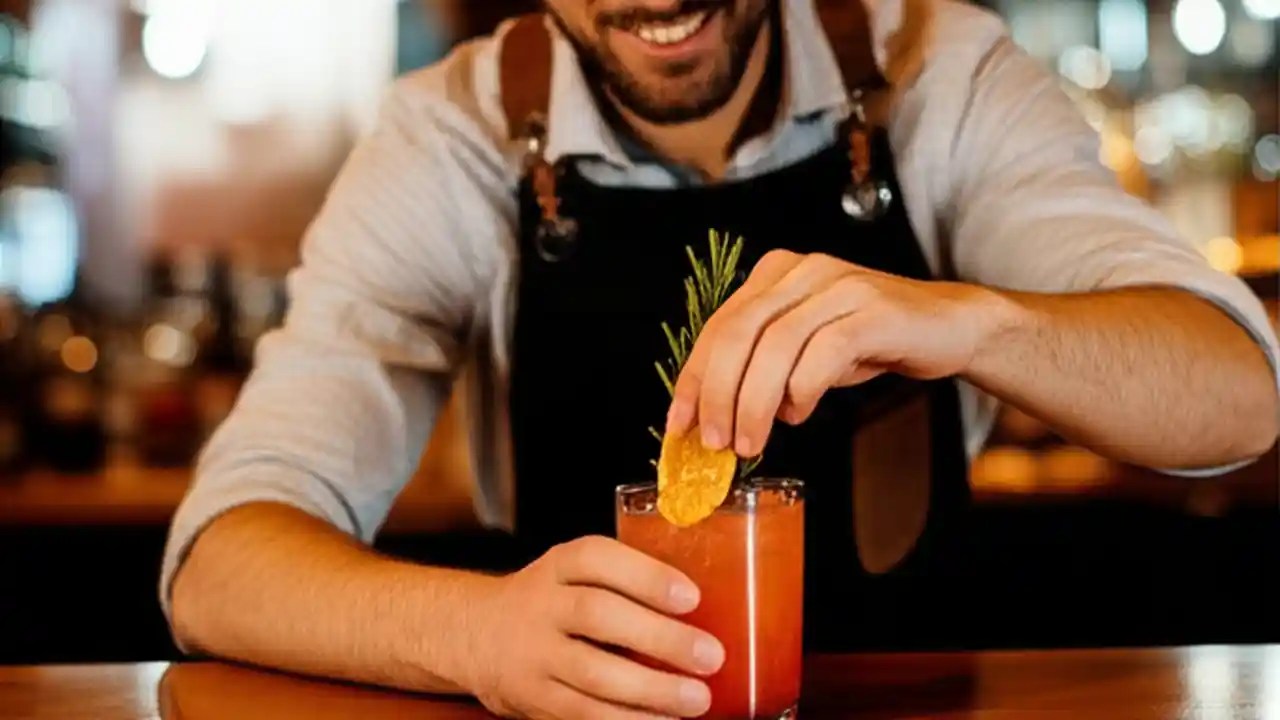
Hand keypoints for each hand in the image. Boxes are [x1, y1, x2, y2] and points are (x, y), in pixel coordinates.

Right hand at [464, 536, 724, 719]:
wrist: (474, 635)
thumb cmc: (549, 602)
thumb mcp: (574, 574)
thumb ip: (625, 582)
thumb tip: (708, 606)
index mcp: (559, 566)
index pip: (597, 559)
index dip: (645, 576)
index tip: (691, 595)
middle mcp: (542, 605)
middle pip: (597, 615)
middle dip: (659, 636)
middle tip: (710, 654)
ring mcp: (534, 654)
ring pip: (592, 672)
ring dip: (651, 689)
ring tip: (696, 698)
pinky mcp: (534, 698)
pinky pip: (583, 714)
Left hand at [667, 250, 1012, 456]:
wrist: (948, 326)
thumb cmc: (869, 341)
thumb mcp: (804, 350)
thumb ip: (762, 370)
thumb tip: (714, 420)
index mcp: (775, 273)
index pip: (718, 326)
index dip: (693, 378)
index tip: (678, 424)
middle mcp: (802, 270)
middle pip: (738, 333)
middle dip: (717, 394)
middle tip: (713, 442)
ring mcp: (839, 284)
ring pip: (775, 345)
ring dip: (754, 404)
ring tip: (749, 443)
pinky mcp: (872, 308)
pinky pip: (823, 352)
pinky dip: (802, 391)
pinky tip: (798, 414)